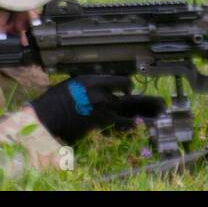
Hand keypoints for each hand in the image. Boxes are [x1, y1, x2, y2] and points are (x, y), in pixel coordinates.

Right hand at [28, 75, 166, 145]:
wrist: (46, 117)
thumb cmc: (55, 99)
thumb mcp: (73, 83)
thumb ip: (91, 84)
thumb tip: (101, 86)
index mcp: (93, 80)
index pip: (121, 81)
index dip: (129, 85)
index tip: (132, 88)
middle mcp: (100, 94)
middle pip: (130, 98)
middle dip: (148, 102)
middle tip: (161, 105)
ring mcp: (100, 110)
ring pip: (128, 114)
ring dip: (144, 116)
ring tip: (157, 117)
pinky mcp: (98, 124)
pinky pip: (118, 125)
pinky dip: (129, 126)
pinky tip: (138, 126)